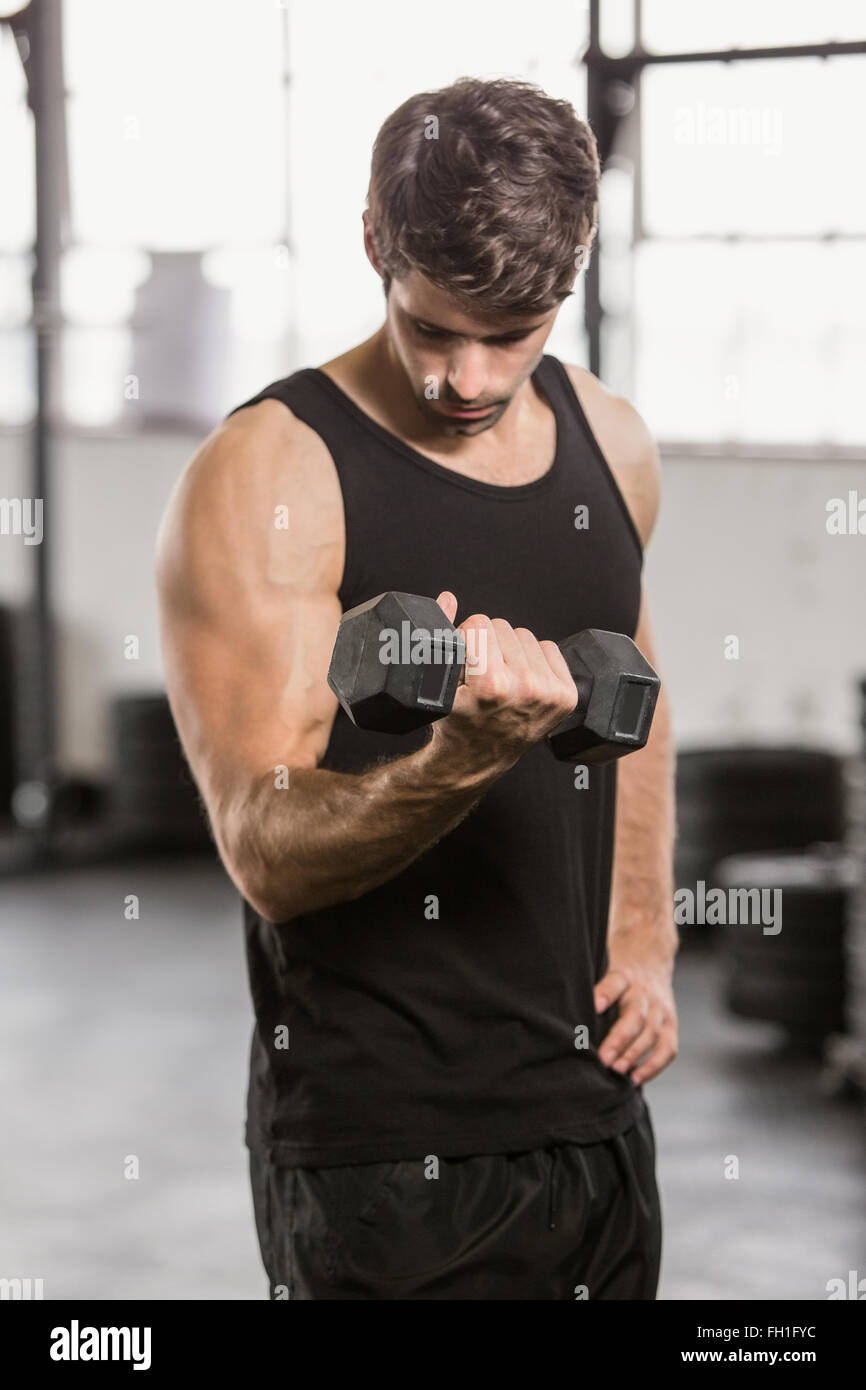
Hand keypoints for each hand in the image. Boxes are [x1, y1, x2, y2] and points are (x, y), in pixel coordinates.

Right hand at [432, 590, 576, 765]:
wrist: (477, 759)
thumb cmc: (455, 720)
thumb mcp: (438, 682)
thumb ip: (441, 634)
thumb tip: (449, 598)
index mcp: (492, 684)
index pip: (479, 624)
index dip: (466, 639)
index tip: (464, 662)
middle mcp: (526, 689)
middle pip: (502, 626)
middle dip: (488, 645)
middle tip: (481, 675)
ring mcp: (549, 694)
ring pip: (525, 635)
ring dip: (510, 651)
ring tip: (499, 680)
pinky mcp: (565, 696)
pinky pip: (548, 648)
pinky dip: (532, 660)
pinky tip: (519, 682)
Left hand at [593, 946, 677, 1084]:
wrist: (650, 958)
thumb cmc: (616, 971)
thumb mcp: (602, 965)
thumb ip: (588, 983)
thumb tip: (558, 1006)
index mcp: (624, 975)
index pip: (615, 983)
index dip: (605, 994)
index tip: (595, 1007)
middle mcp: (644, 992)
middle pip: (635, 1016)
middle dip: (620, 1040)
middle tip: (603, 1059)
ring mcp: (660, 1009)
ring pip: (652, 1033)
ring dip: (635, 1055)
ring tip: (618, 1071)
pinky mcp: (671, 1024)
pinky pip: (668, 1048)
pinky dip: (654, 1066)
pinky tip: (636, 1079)